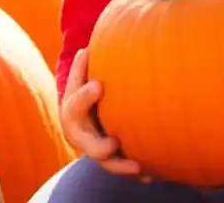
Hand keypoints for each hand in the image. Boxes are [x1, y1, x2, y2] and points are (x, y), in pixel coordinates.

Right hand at [60, 50, 146, 177]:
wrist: (80, 120)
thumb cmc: (84, 92)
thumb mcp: (80, 78)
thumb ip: (83, 66)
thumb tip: (86, 48)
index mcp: (73, 112)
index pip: (76, 104)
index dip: (86, 96)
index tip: (98, 86)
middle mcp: (82, 136)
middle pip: (88, 144)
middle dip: (100, 146)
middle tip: (113, 144)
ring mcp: (95, 150)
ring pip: (106, 163)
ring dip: (120, 165)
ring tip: (137, 166)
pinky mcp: (110, 160)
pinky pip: (121, 168)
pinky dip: (135, 174)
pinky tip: (149, 175)